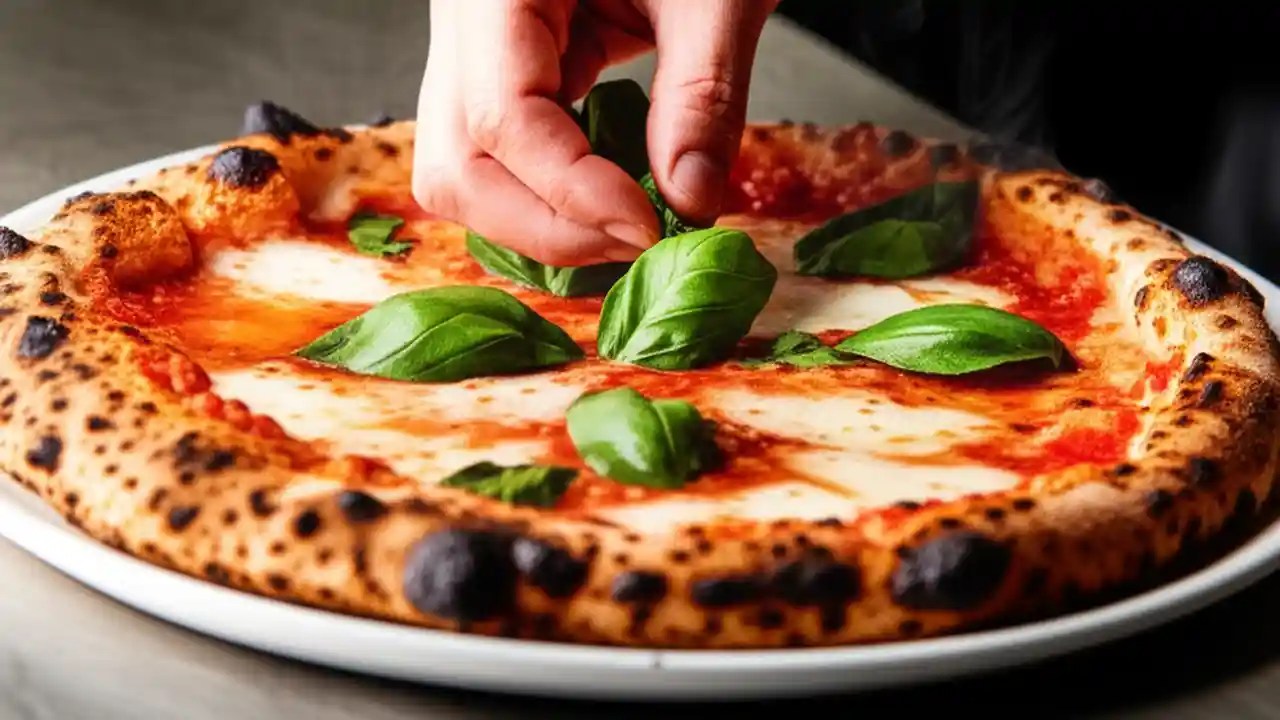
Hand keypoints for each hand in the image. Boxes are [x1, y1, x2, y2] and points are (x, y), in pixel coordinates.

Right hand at [412, 0, 778, 265]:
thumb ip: (703, 94)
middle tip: (637, 239)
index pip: (501, 118)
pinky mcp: (503, 70)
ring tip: (629, 223)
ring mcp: (473, 49)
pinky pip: (500, 155)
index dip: (572, 192)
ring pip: (464, 172)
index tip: (651, 227)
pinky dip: (554, 191)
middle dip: (544, 225)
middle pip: (454, 165)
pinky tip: (615, 193)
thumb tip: (690, 203)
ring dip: (543, 220)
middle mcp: (464, 20)